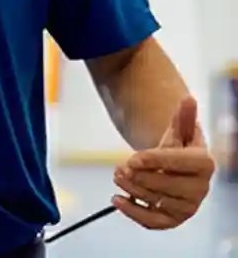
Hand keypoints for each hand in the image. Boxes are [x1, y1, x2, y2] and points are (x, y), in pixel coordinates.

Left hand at [111, 95, 214, 228]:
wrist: (176, 172)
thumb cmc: (177, 149)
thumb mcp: (178, 131)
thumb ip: (182, 116)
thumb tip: (188, 98)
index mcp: (204, 163)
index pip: (178, 162)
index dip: (154, 160)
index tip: (132, 158)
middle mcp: (200, 189)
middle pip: (164, 185)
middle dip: (137, 177)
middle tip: (118, 168)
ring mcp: (187, 206)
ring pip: (154, 200)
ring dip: (130, 189)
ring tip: (117, 176)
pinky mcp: (173, 220)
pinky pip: (153, 222)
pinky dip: (133, 213)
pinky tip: (117, 200)